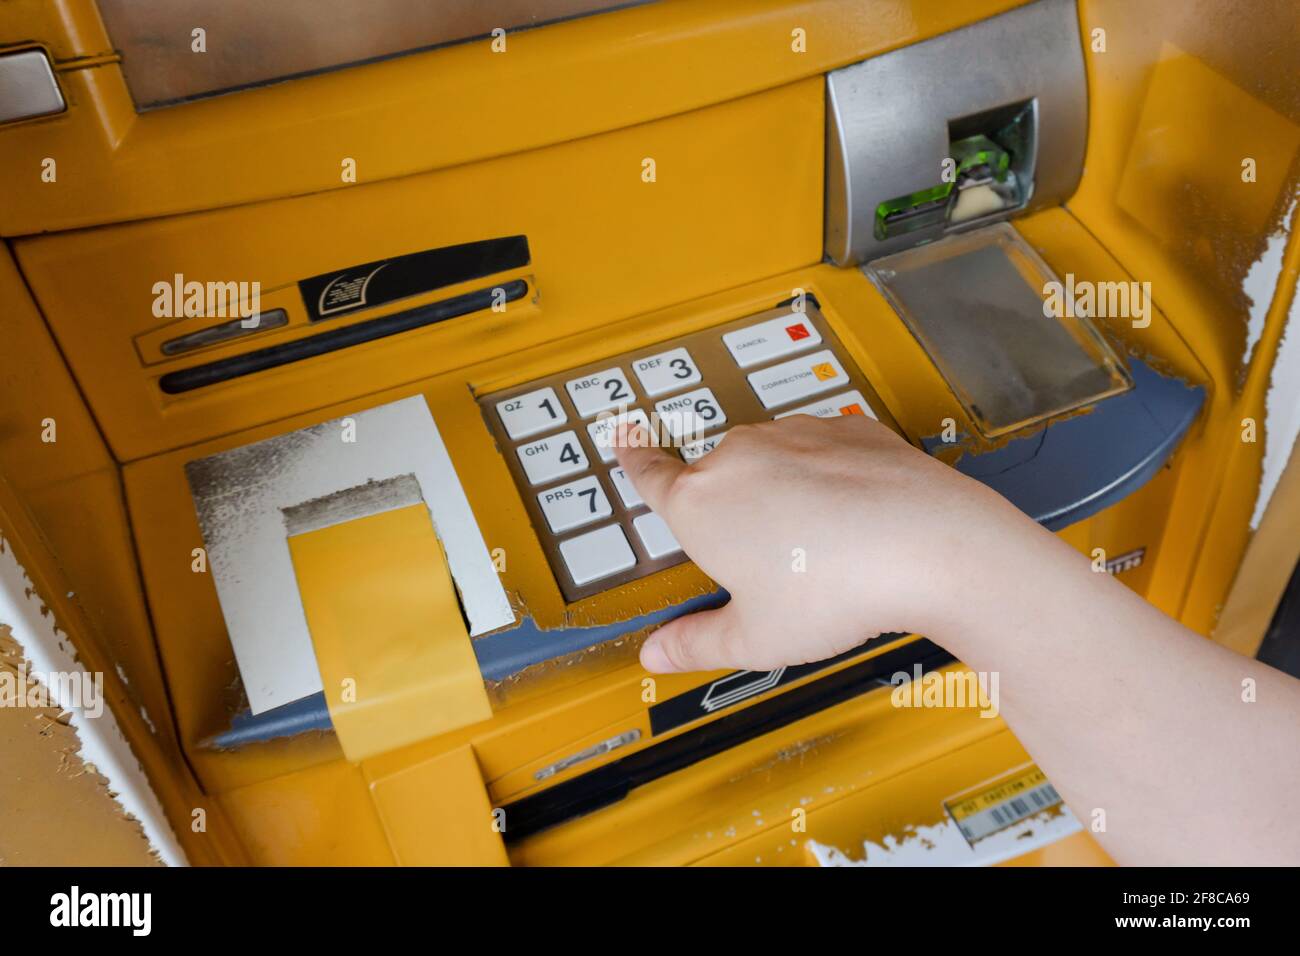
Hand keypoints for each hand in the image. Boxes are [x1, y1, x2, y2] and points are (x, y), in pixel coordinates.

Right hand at [614, 416, 1043, 672]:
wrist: (927, 545)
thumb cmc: (834, 591)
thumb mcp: (753, 639)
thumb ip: (695, 643)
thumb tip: (657, 654)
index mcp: (699, 502)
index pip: (648, 473)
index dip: (634, 458)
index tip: (625, 440)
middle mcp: (738, 456)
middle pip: (717, 477)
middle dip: (733, 510)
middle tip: (764, 557)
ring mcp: (794, 435)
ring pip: (771, 461)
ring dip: (782, 491)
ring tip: (818, 545)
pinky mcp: (846, 428)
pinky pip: (823, 451)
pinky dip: (830, 477)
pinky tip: (854, 516)